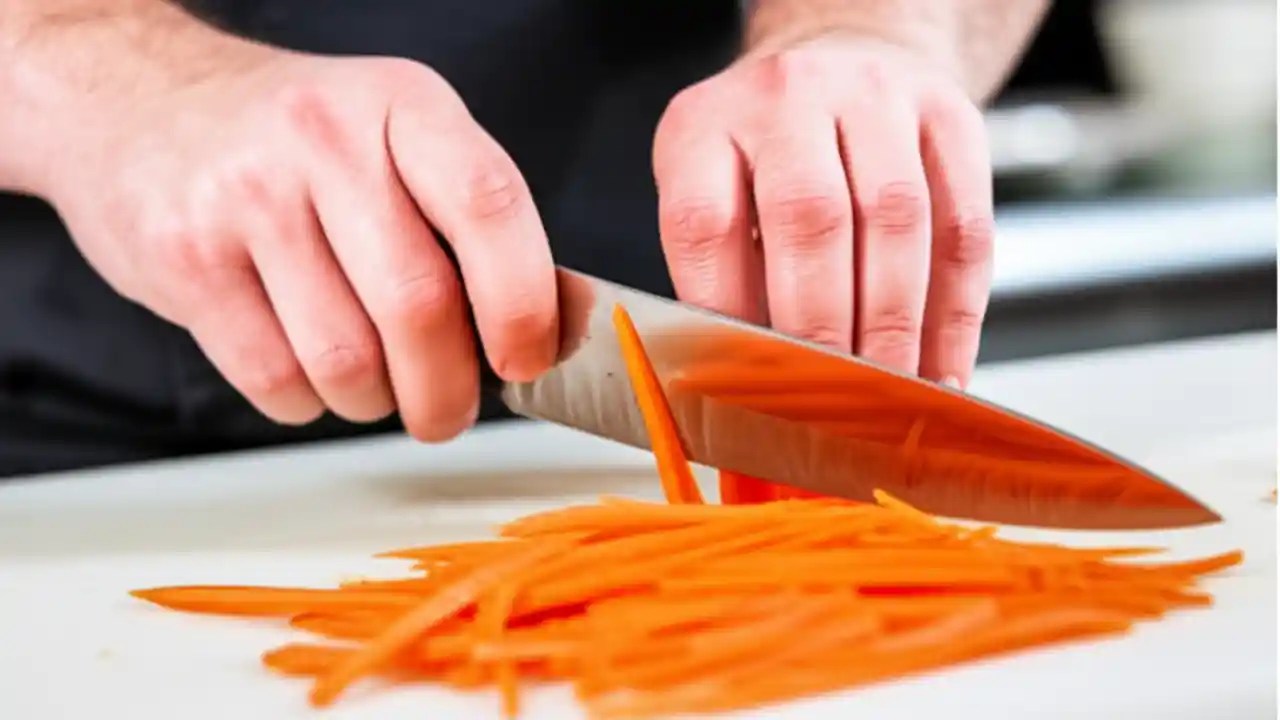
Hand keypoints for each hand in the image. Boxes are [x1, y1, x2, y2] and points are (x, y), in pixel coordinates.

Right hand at [44, 41, 557, 439]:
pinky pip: (277, 381)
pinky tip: (307, 367)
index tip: (527, 360)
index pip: (489, 206)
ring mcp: (246, 197)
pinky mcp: (185, 259)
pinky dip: (308, 402)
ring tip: (368, 375)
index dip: (522, 304)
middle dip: (447, 391)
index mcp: (404, 105)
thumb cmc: (297, 142)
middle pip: (419, 305)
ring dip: (374, 400)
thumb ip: (468, 220)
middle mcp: (325, 140)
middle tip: (447, 410)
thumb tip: (548, 330)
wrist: (142, 101)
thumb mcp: (396, 134)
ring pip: (347, 361)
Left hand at [653, 34, 993, 387]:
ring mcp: (874, 94)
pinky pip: (965, 225)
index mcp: (704, 124)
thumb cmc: (767, 157)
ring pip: (897, 218)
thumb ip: (725, 280)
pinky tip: (942, 368)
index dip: (725, 315)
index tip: (745, 387)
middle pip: (810, 218)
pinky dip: (956, 313)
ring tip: (890, 397)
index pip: (704, 225)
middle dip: (823, 330)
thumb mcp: (714, 194)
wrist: (846, 54)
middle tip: (829, 402)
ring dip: (896, 325)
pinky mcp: (949, 114)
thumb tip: (751, 389)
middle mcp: (787, 96)